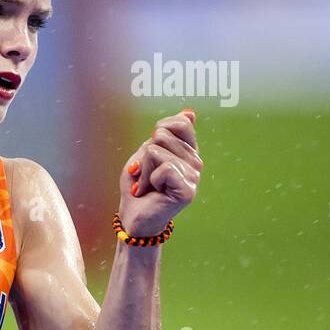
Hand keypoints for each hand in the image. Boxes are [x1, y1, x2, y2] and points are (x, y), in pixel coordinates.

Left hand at [119, 108, 202, 236]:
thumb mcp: (145, 153)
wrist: (133, 216)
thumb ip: (164, 134)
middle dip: (144, 156)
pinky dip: (149, 180)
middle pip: (161, 136)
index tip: (150, 150)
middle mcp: (195, 162)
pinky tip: (154, 192)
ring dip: (143, 170)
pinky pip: (164, 169)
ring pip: (157, 152)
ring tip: (147, 185)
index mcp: (187, 152)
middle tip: (146, 175)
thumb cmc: (138, 185)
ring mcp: (194, 177)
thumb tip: (189, 113)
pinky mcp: (188, 191)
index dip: (159, 130)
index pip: (180, 123)